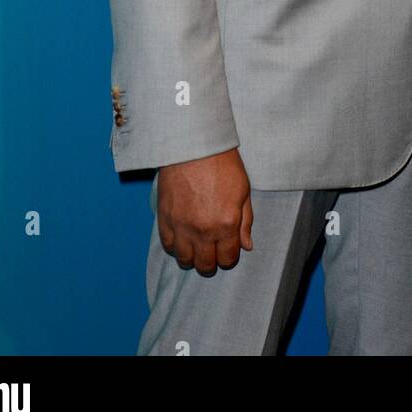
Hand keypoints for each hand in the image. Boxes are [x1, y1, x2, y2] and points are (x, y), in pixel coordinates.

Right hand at [156, 148, 252, 274]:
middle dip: (211, 261)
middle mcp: (203, 231)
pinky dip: (175, 246)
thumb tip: (246, 246)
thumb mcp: (243, 191)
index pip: (227, 259)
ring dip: (192, 256)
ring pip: (185, 260)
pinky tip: (181, 237)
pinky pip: (168, 246)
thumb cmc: (222, 164)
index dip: (229, 256)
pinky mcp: (165, 219)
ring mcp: (181, 227)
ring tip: (196, 245)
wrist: (194, 146)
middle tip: (212, 250)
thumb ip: (245, 222)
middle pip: (205, 265)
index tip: (227, 248)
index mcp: (226, 225)